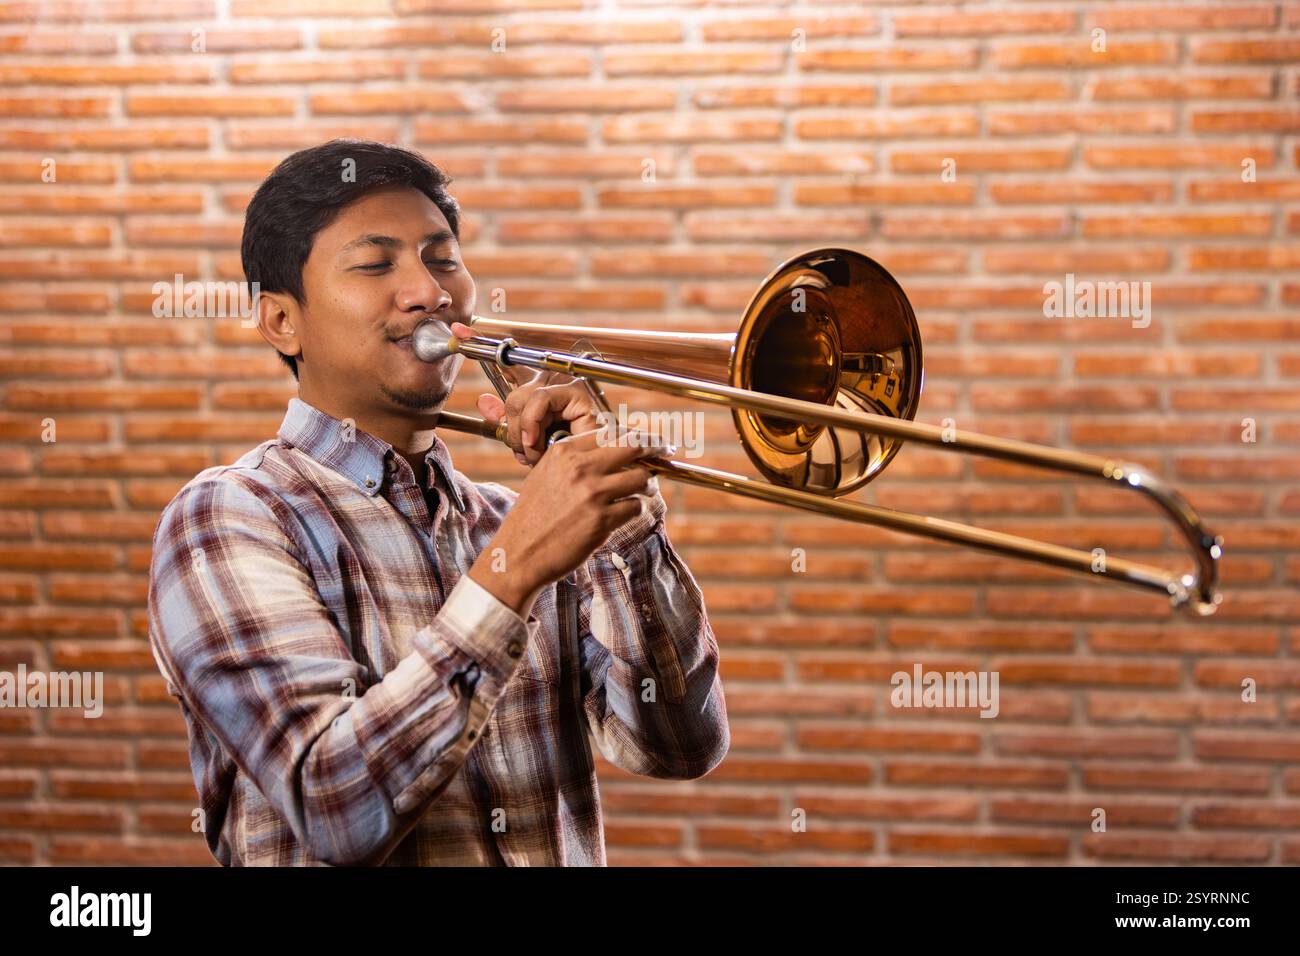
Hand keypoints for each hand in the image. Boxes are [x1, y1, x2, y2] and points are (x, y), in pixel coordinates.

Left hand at [450, 321, 599, 467]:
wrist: (587, 476)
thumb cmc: (562, 460)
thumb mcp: (525, 441)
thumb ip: (505, 421)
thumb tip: (483, 401)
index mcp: (541, 390)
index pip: (509, 362)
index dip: (482, 342)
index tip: (458, 332)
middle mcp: (555, 382)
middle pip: (511, 392)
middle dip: (510, 428)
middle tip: (523, 451)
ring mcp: (568, 385)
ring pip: (521, 397)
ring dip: (522, 433)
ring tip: (534, 452)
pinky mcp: (579, 394)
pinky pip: (539, 400)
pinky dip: (533, 424)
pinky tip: (539, 442)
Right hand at [467, 428, 661, 615]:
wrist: (519, 553)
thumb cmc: (533, 516)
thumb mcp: (545, 474)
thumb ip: (575, 460)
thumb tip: (613, 451)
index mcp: (564, 452)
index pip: (611, 432)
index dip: (635, 435)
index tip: (649, 439)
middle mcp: (580, 468)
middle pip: (633, 446)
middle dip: (654, 446)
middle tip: (665, 450)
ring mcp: (592, 494)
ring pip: (640, 477)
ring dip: (646, 484)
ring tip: (643, 489)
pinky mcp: (602, 521)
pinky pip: (635, 507)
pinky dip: (634, 510)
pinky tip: (624, 513)